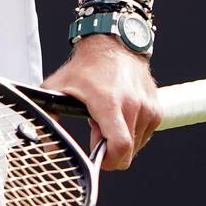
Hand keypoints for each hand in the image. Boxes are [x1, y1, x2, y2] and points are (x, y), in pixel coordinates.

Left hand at [40, 35, 161, 170]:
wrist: (113, 45)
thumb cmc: (85, 67)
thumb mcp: (57, 88)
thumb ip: (49, 117)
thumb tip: (50, 148)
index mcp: (108, 102)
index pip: (120, 146)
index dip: (109, 161)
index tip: (98, 159)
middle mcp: (132, 105)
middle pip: (128, 151)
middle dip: (111, 151)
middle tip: (96, 133)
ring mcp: (147, 108)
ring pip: (136, 145)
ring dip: (121, 140)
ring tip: (106, 118)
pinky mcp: (156, 109)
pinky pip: (144, 134)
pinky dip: (132, 132)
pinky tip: (119, 114)